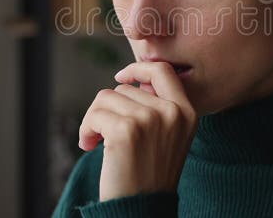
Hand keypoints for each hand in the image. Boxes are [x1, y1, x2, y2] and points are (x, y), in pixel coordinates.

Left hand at [78, 61, 197, 200]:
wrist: (143, 209)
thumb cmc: (149, 176)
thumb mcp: (169, 138)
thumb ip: (159, 107)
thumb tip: (131, 80)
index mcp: (187, 113)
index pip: (163, 71)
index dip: (138, 68)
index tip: (121, 77)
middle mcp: (172, 113)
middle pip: (125, 88)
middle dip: (108, 108)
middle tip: (103, 133)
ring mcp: (150, 120)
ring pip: (106, 98)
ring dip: (94, 119)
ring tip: (96, 142)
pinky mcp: (126, 130)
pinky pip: (94, 114)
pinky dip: (85, 130)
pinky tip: (89, 146)